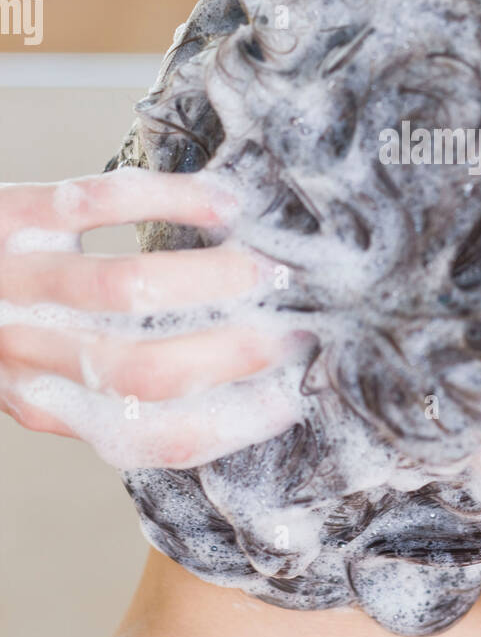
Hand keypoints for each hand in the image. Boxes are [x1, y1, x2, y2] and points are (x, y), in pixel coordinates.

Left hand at [0, 170, 311, 469]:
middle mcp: (27, 353)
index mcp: (49, 405)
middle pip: (145, 370)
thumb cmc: (7, 322)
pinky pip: (98, 202)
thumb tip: (243, 389)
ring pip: (125, 289)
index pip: (150, 438)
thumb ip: (116, 391)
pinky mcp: (10, 214)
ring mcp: (14, 280)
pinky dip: (171, 199)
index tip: (295, 396)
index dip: (234, 425)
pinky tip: (221, 201)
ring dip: (213, 278)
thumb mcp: (50, 373)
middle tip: (297, 327)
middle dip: (237, 350)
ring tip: (269, 267)